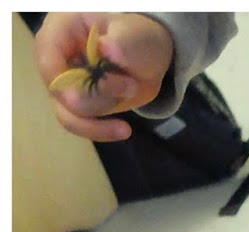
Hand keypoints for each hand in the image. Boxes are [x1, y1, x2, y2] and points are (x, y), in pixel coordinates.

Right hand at [34, 12, 173, 141]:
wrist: (146, 57)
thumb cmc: (138, 39)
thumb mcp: (138, 36)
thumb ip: (124, 43)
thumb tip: (106, 48)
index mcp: (60, 30)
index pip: (48, 60)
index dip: (69, 83)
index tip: (104, 90)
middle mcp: (53, 58)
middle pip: (59, 92)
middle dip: (99, 97)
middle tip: (132, 86)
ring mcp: (63, 84)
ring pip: (66, 114)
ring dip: (99, 121)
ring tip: (128, 117)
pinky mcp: (75, 104)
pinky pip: (79, 124)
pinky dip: (100, 130)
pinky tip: (122, 130)